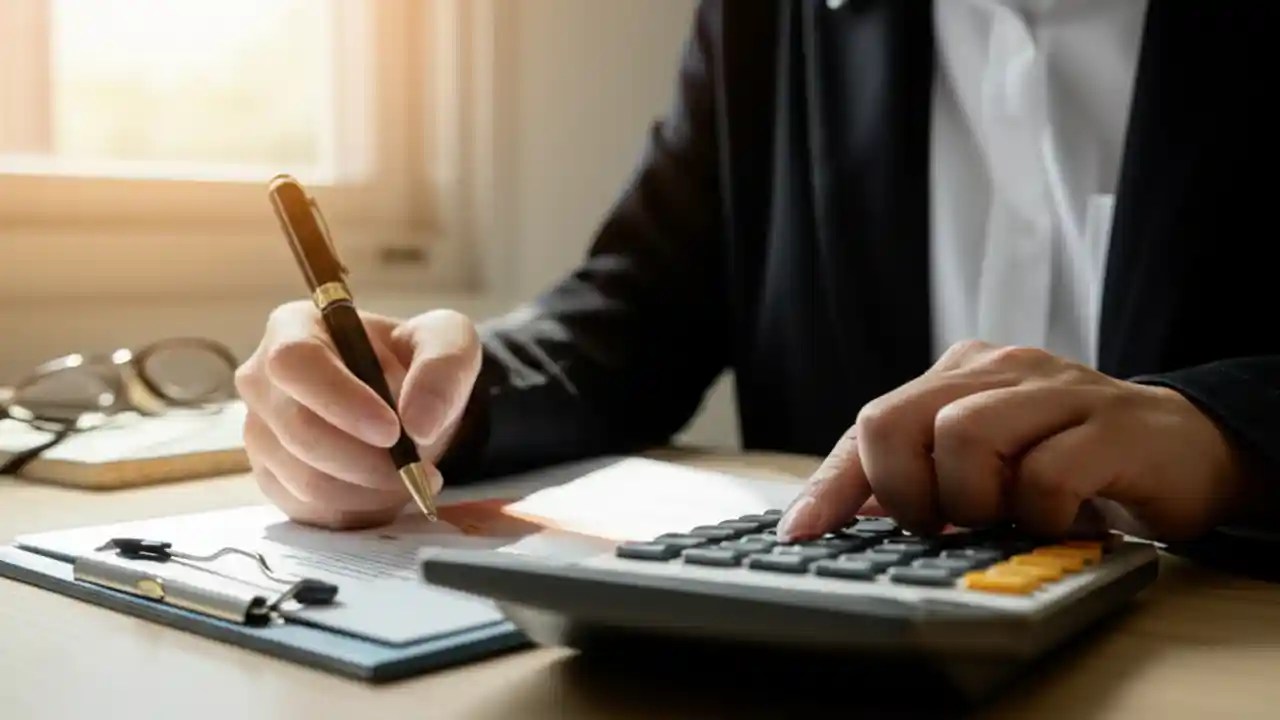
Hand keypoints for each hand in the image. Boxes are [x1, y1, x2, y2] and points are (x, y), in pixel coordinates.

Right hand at [236, 302, 480, 528]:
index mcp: (295, 328)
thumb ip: (443, 369)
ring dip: (371, 489)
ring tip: (411, 475)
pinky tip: (386, 489)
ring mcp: (260, 433)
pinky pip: (310, 509)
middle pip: (300, 431)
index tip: (393, 431)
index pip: (295, 362)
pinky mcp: (271, 479)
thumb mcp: (448, 343)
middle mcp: (263, 380)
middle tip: (421, 468)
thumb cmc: (418, 362)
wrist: (411, 405)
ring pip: (307, 480)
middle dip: (367, 461)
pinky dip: (358, 509)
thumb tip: (419, 423)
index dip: (340, 400)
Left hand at [778, 341, 1254, 542]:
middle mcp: (1001, 369)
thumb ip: (921, 473)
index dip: (832, 483)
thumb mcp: (987, 462)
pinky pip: (1047, 473)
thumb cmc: (1071, 459)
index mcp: (960, 373)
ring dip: (972, 500)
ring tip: (1004, 518)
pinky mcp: (1112, 425)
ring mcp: (1057, 390)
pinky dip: (1040, 514)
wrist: (1187, 449)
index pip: (871, 422)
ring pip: (965, 435)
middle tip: (936, 526)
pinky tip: (1058, 520)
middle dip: (902, 491)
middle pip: (899, 417)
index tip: (801, 532)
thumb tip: (841, 511)